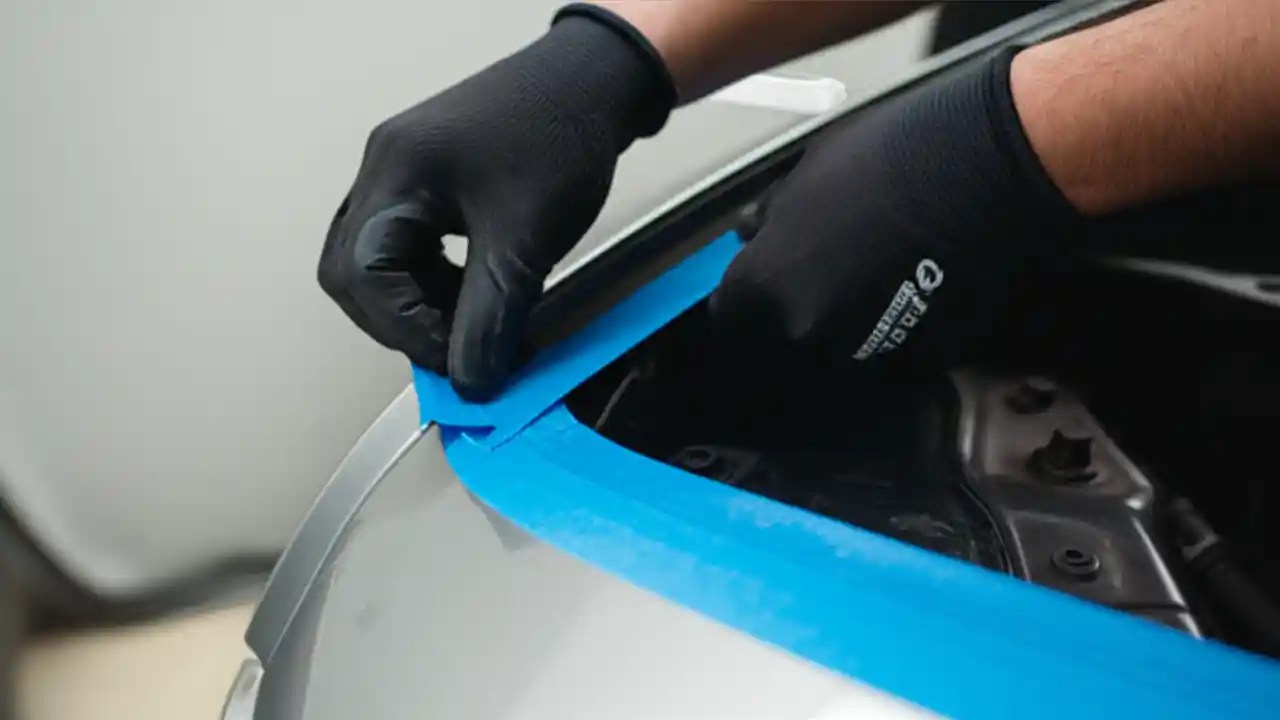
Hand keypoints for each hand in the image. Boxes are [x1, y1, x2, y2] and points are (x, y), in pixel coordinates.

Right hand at [319, 9, 673, 399]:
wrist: (593, 83)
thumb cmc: (561, 135)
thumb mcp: (525, 243)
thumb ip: (493, 319)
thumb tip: (471, 381)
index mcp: (398, 173)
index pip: (363, 275)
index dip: (405, 330)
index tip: (455, 362)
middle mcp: (385, 168)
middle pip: (354, 271)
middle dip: (401, 322)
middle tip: (454, 352)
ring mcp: (400, 171)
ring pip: (378, 262)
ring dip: (418, 305)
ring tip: (473, 326)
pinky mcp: (425, 179)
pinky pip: (407, 245)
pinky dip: (433, 281)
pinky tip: (474, 295)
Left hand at [709, 49, 1079, 369]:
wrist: (985, 171)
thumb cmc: (891, 160)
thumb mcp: (807, 173)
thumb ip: (770, 220)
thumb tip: (751, 237)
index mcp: (763, 287)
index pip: (730, 318)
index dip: (748, 302)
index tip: (764, 288)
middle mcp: (803, 332)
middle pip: (780, 341)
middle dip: (794, 313)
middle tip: (826, 273)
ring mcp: (861, 353)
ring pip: (833, 353)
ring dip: (842, 326)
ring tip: (874, 275)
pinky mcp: (915, 362)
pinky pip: (885, 356)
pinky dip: (888, 334)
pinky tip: (906, 289)